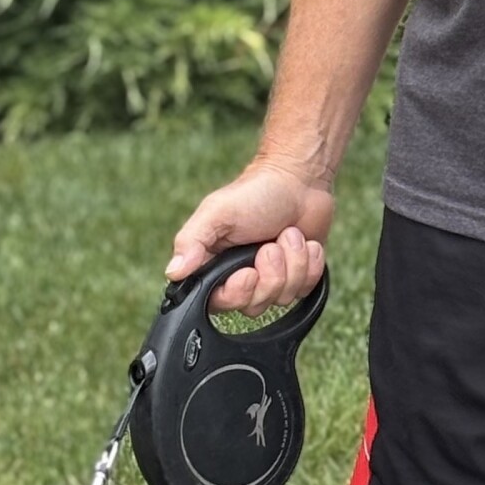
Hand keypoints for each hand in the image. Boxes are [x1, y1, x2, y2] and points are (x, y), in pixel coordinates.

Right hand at [167, 162, 332, 312]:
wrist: (298, 180)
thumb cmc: (255, 192)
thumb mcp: (216, 212)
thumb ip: (191, 242)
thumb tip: (173, 272)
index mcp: (216, 265)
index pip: (220, 302)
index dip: (238, 293)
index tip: (248, 271)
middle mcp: (243, 277)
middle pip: (254, 305)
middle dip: (270, 274)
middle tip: (270, 246)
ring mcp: (273, 279)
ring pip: (283, 297)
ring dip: (292, 262)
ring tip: (289, 234)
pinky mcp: (299, 276)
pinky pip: (308, 288)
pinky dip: (311, 263)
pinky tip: (305, 241)